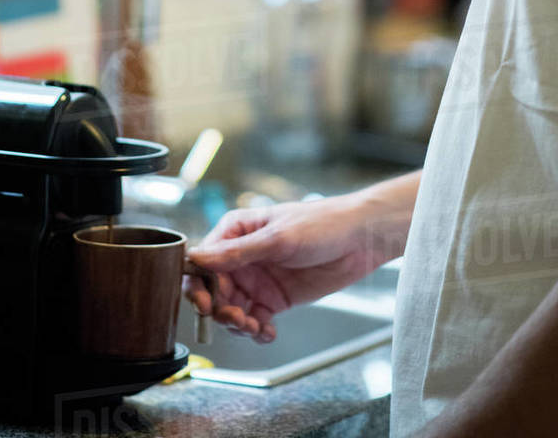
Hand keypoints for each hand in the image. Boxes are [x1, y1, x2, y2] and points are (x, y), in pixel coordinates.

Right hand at [183, 194, 375, 343]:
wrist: (359, 239)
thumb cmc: (320, 223)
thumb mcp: (277, 238)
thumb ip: (237, 252)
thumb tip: (198, 257)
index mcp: (237, 231)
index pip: (204, 260)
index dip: (199, 283)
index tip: (205, 303)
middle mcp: (243, 256)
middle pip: (215, 290)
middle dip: (220, 309)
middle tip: (236, 319)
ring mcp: (259, 279)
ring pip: (233, 309)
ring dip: (238, 323)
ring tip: (254, 328)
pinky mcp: (275, 298)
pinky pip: (256, 320)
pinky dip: (257, 331)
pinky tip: (266, 333)